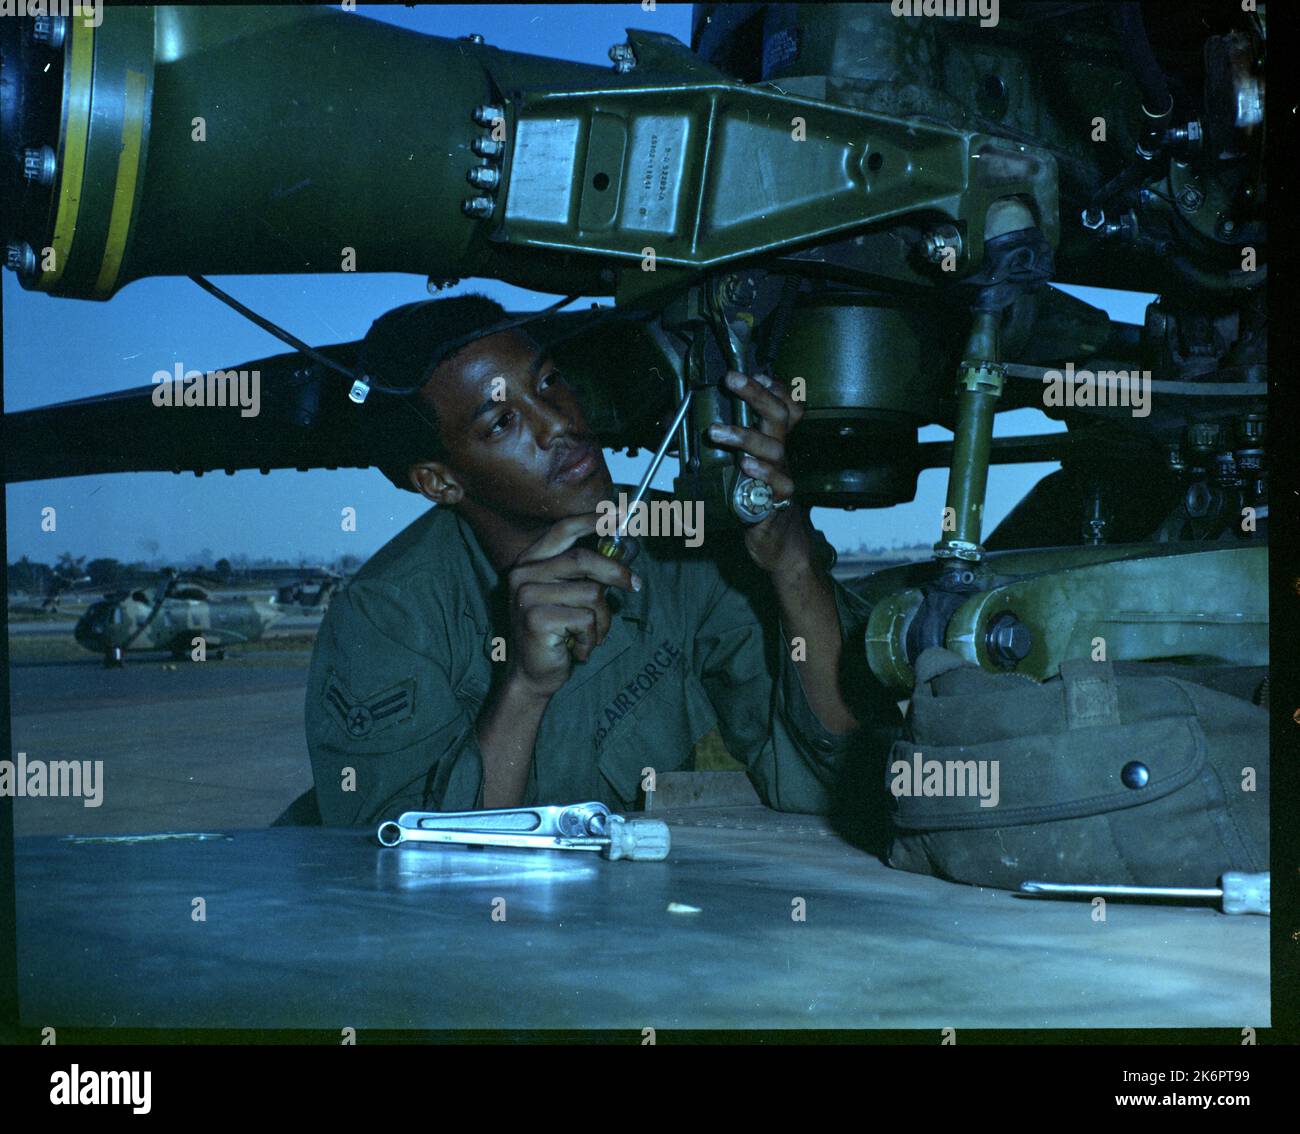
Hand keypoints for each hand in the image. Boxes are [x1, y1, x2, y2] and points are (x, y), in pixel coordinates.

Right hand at [504, 512, 639, 698]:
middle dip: (615, 572)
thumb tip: (624, 547)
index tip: (620, 514)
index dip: (593, 520)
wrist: (532, 675)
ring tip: (591, 634)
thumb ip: (590, 573)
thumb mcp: (571, 597)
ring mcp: (527, 596)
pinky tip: (578, 647)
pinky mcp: (536, 618)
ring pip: (591, 593)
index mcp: (530, 563)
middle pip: (583, 559)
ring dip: (602, 619)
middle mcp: (523, 574)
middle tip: (634, 585)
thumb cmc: (556, 634)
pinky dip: (592, 637)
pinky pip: (586, 619)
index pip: (563, 530)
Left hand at [706, 371, 814, 576]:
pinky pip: (775, 485)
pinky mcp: (776, 504)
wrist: (779, 546)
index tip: (756, 372)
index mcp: (774, 445)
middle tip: (732, 379)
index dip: (776, 388)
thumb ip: (720, 449)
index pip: (786, 408)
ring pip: (774, 449)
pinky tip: (746, 466)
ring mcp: (781, 479)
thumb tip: (679, 425)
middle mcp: (781, 457)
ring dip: (744, 436)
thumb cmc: (756, 504)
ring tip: (717, 432)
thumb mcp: (738, 469)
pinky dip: (761, 473)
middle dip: (756, 394)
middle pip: (779, 417)